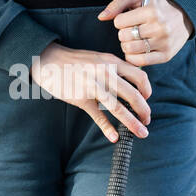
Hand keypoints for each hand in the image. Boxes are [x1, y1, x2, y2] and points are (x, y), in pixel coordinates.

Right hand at [32, 42, 152, 142]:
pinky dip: (107, 128)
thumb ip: (114, 68)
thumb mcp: (98, 58)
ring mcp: (92, 86)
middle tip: (147, 120)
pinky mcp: (81, 98)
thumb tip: (132, 82)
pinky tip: (114, 137)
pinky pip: (98, 115)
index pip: (140, 77)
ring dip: (133, 123)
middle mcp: (104, 73)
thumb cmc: (74, 61)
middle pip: (133, 95)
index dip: (147, 91)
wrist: (48, 59)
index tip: (147, 99)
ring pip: (118, 108)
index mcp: (111, 62)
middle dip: (144, 111)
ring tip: (142, 133)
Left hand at [98, 0, 192, 67]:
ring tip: (133, 39)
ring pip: (130, 50)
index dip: (120, 21)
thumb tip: (102, 17)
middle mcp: (159, 27)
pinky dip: (133, 57)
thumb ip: (117, 3)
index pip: (119, 22)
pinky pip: (140, 62)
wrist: (182, 18)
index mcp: (151, 11)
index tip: (127, 19)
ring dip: (127, 45)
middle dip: (123, 33)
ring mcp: (164, 42)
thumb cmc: (155, 5)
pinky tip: (136, 50)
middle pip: (123, 36)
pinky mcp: (166, 55)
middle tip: (131, 30)